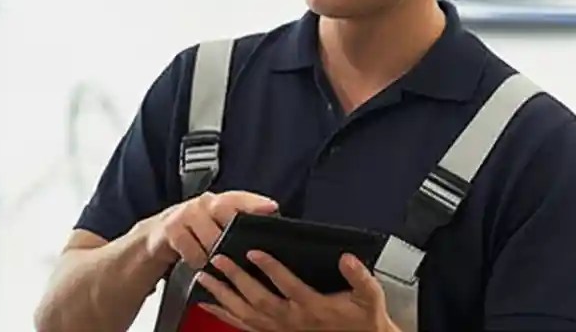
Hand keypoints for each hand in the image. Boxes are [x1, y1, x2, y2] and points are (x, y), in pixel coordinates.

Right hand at [143, 191, 278, 270]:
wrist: (160, 233)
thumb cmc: (198, 230)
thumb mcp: (218, 223)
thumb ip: (241, 223)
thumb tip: (270, 227)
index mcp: (222, 200)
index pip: (241, 198)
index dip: (256, 203)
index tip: (272, 208)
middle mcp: (205, 203)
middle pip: (224, 212)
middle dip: (234, 232)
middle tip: (243, 250)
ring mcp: (187, 213)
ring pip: (210, 237)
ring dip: (216, 252)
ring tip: (219, 261)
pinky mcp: (172, 229)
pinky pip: (192, 251)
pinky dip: (198, 261)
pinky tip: (200, 263)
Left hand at [195, 251, 394, 330]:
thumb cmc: (362, 319)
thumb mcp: (369, 296)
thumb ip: (359, 276)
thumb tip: (347, 258)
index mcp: (313, 306)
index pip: (287, 285)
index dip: (270, 268)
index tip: (254, 251)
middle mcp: (292, 319)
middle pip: (258, 298)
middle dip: (236, 278)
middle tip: (219, 259)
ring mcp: (280, 329)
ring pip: (246, 313)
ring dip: (224, 295)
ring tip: (206, 277)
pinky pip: (244, 326)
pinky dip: (225, 315)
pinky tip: (210, 303)